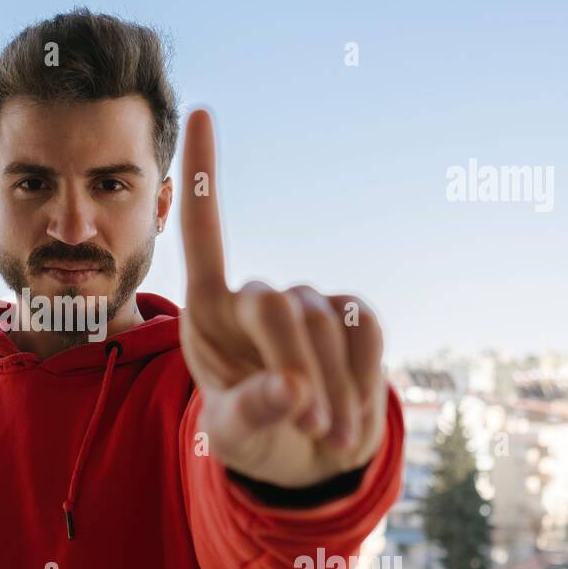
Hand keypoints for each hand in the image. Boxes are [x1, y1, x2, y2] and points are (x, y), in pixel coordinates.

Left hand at [178, 108, 387, 487]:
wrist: (303, 457)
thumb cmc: (252, 438)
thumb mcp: (235, 435)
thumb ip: (250, 412)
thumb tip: (291, 391)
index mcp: (207, 311)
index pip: (203, 234)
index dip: (204, 175)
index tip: (202, 111)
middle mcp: (254, 295)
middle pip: (275, 308)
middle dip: (293, 367)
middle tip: (306, 424)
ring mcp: (306, 301)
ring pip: (325, 326)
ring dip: (332, 389)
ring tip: (325, 435)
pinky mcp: (352, 315)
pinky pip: (365, 332)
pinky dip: (362, 379)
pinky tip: (350, 415)